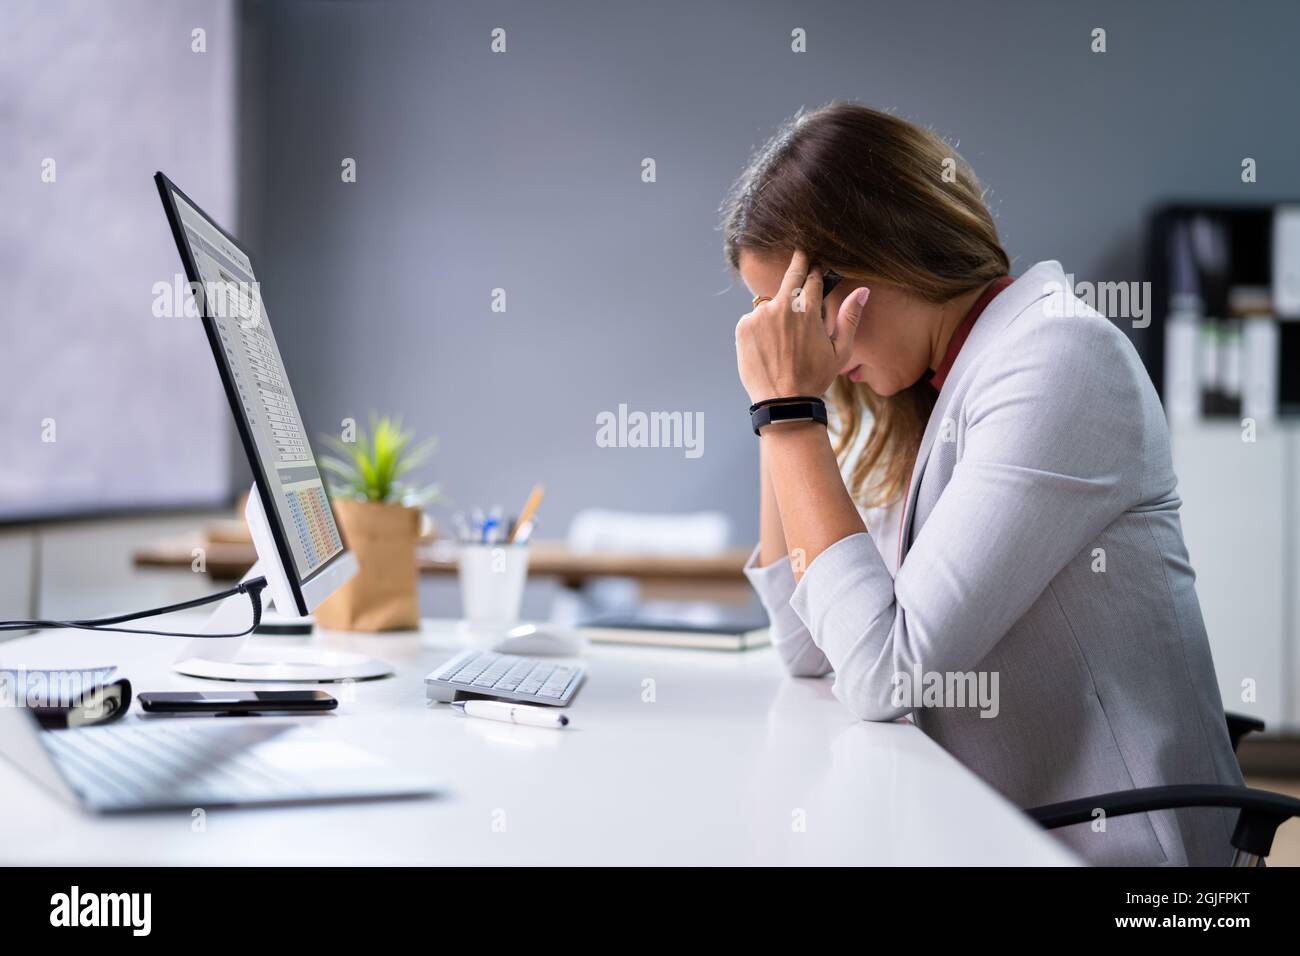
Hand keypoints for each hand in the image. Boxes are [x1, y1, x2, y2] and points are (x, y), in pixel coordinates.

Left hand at [735, 250, 868, 403]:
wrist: (782, 401)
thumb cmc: (814, 378)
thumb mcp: (841, 351)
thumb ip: (850, 317)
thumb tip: (862, 290)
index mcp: (808, 310)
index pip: (812, 278)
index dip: (815, 270)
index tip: (816, 264)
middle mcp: (783, 307)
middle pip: (790, 276)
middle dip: (798, 262)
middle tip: (800, 252)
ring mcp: (760, 315)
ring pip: (769, 304)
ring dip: (775, 312)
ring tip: (781, 340)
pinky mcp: (743, 326)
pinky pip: (752, 319)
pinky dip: (758, 328)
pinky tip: (766, 347)